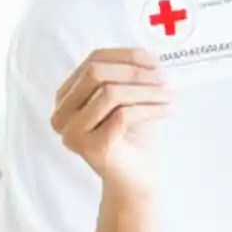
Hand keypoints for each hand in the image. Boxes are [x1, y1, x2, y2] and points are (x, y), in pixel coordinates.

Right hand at [50, 48, 171, 194]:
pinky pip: (122, 116)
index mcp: (67, 95)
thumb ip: (132, 72)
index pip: (94, 59)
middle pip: (96, 73)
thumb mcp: (132, 95)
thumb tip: (148, 55)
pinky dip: (150, 109)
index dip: (127, 56)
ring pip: (110, 94)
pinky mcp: (89, 148)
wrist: (136, 175)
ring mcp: (72, 133)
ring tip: (169, 95)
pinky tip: (166, 110)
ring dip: (146, 91)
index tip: (156, 62)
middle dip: (135, 72)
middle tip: (163, 78)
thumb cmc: (133, 133)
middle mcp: (62, 114)